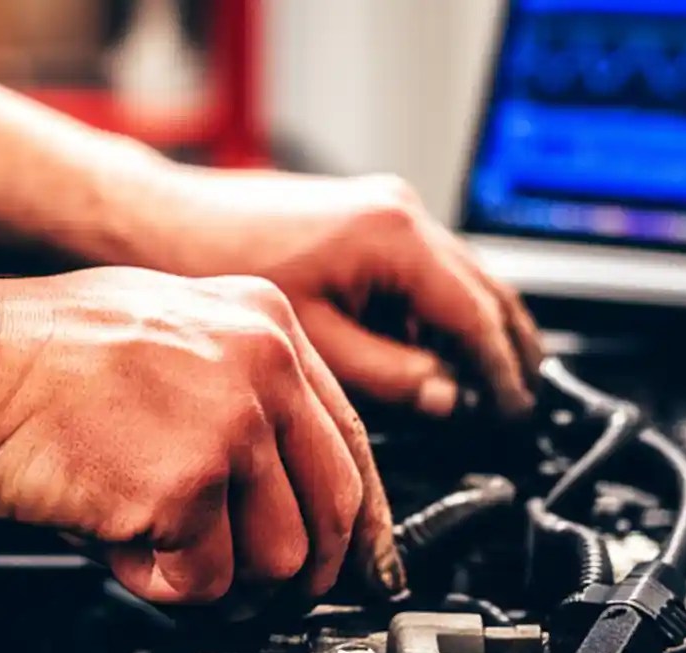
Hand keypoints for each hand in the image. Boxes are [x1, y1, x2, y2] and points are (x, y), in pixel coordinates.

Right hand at [0, 267, 401, 603]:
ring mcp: (231, 421)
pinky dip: (160, 579)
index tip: (358, 556)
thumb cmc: (39, 351)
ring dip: (217, 572)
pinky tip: (118, 534)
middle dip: (302, 568)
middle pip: (333, 505)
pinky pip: (206, 578)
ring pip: (277, 555)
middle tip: (265, 592)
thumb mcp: (167, 329)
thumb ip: (239, 389)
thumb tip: (277, 484)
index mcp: (266, 322)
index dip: (356, 514)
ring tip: (154, 537)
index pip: (350, 437)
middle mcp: (264, 365)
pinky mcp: (188, 482)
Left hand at [134, 170, 543, 416]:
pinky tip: (422, 352)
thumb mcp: (315, 340)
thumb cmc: (221, 267)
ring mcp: (385, 209)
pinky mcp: (365, 217)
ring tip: (480, 386)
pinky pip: (421, 270)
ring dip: (472, 330)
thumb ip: (390, 374)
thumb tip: (447, 396)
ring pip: (457, 279)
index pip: (477, 314)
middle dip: (508, 347)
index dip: (502, 370)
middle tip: (520, 399)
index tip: (514, 410)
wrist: (165, 221)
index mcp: (394, 236)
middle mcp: (399, 212)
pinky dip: (433, 312)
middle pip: (484, 289)